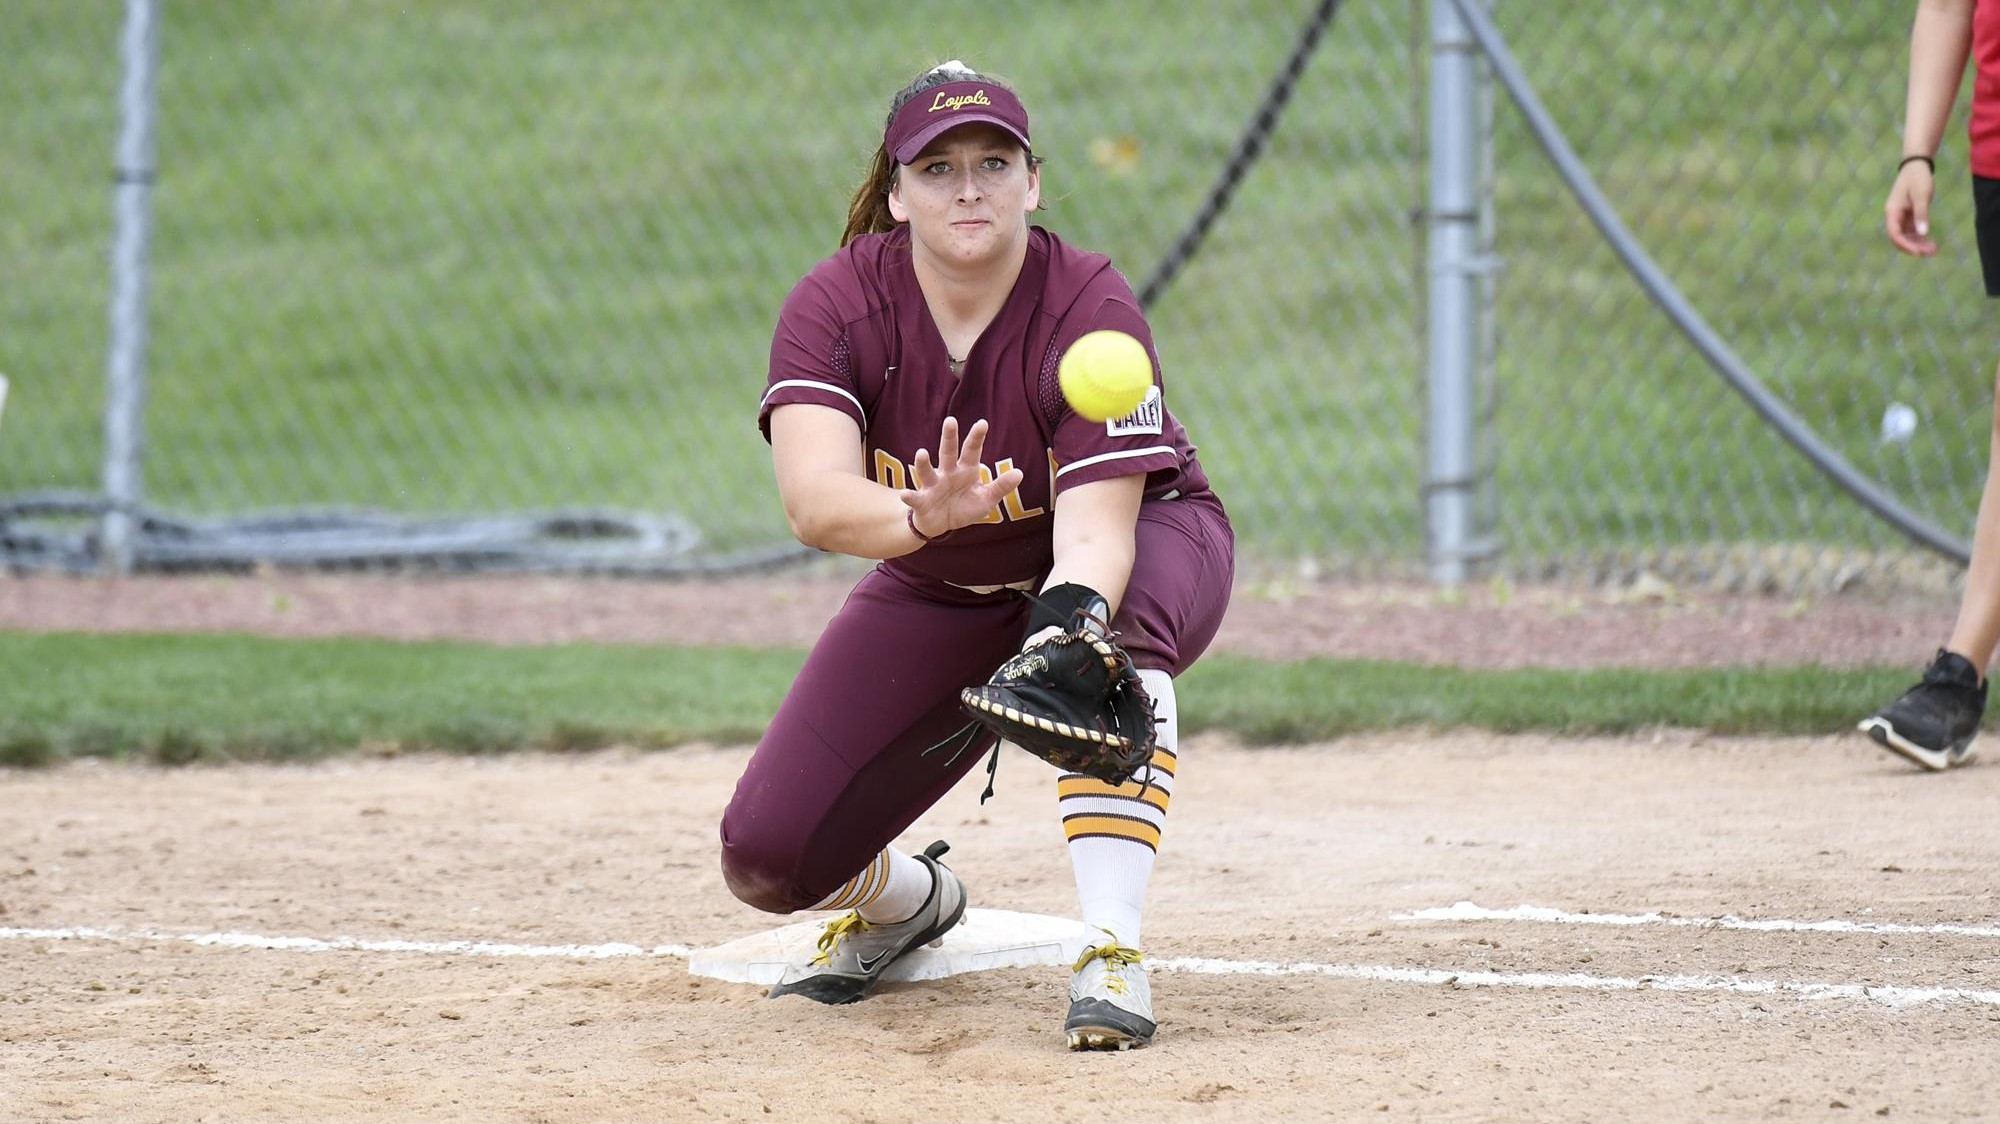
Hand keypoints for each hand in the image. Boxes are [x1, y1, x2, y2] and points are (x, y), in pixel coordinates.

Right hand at [900, 417, 1024, 538]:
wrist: (940, 523)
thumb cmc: (963, 506)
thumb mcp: (986, 499)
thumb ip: (1001, 486)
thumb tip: (1020, 473)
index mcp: (965, 470)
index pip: (972, 450)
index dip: (976, 437)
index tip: (982, 423)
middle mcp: (947, 473)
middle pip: (948, 452)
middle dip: (949, 437)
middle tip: (950, 420)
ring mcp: (932, 486)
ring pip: (927, 472)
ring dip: (923, 463)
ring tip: (921, 453)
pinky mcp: (922, 501)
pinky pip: (915, 498)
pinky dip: (909, 496)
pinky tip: (904, 495)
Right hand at [1886, 162, 1937, 256]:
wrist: (1917, 165)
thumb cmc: (1918, 179)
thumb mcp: (1921, 196)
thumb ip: (1921, 214)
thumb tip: (1923, 233)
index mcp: (1892, 212)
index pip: (1895, 234)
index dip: (1905, 245)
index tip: (1918, 253)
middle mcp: (1894, 216)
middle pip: (1899, 238)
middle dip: (1913, 247)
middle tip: (1931, 253)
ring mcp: (1900, 216)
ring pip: (1906, 236)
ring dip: (1917, 244)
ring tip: (1933, 249)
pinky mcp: (1908, 214)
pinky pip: (1911, 230)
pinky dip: (1919, 237)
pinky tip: (1930, 241)